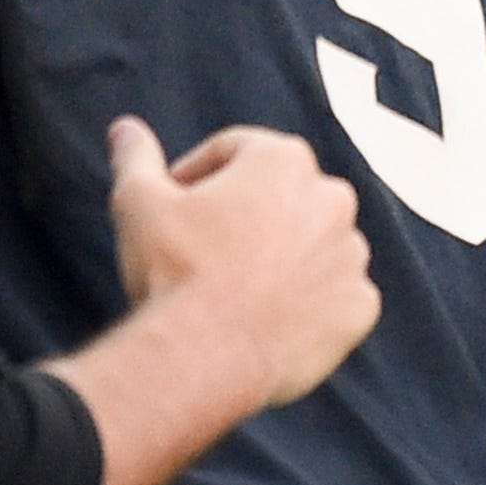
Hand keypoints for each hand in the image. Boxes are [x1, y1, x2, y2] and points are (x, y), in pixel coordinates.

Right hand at [109, 117, 377, 410]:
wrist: (205, 355)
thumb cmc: (172, 270)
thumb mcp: (138, 202)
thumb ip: (137, 157)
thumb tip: (126, 129)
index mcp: (285, 161)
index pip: (234, 152)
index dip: (195, 174)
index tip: (170, 204)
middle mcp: (334, 199)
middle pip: (280, 197)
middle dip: (244, 214)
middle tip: (201, 250)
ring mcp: (352, 255)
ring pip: (312, 245)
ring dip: (281, 257)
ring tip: (234, 289)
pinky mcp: (359, 305)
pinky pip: (333, 296)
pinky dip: (307, 304)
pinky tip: (265, 320)